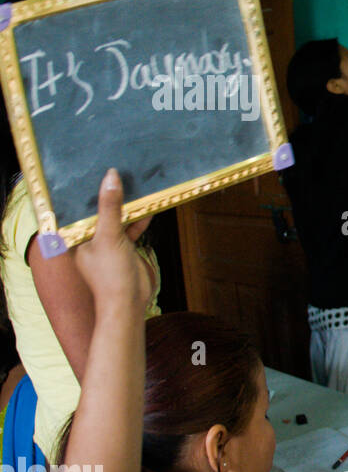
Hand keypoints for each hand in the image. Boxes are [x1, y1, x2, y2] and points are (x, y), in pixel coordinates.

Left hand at [73, 169, 152, 310]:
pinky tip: (148, 208)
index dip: (84, 190)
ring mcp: (107, 242)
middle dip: (106, 195)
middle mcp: (89, 237)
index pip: (77, 207)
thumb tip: (111, 177)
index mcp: (75, 236)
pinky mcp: (124, 247)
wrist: (129, 302)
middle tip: (114, 170)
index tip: (89, 169)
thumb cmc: (110, 274)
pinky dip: (138, 219)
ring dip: (125, 206)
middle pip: (97, 210)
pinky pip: (130, 227)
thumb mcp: (109, 236)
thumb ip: (110, 207)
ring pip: (115, 218)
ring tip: (133, 185)